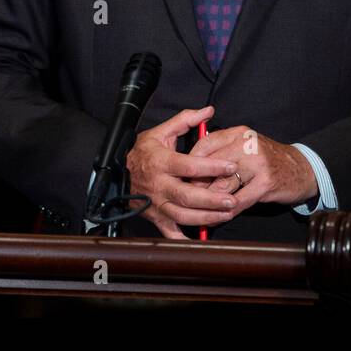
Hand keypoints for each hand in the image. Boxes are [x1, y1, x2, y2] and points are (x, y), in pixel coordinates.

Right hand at [123, 106, 238, 239]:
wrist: (118, 173)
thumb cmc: (143, 152)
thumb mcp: (161, 132)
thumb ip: (185, 120)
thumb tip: (208, 111)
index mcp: (162, 162)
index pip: (189, 166)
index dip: (211, 167)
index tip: (230, 166)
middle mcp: (159, 185)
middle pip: (187, 196)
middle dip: (211, 200)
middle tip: (232, 200)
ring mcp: (157, 203)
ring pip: (182, 216)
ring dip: (205, 218)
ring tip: (226, 214)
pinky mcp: (155, 217)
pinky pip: (170, 232)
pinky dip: (184, 239)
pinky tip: (201, 239)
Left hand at [189, 125, 318, 217]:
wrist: (301, 169)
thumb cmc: (267, 161)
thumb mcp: (245, 147)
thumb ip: (222, 150)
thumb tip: (191, 167)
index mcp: (238, 133)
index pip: (205, 144)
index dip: (191, 163)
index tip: (183, 177)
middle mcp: (247, 144)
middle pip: (211, 166)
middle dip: (197, 184)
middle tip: (187, 198)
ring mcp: (258, 163)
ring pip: (223, 185)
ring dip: (209, 202)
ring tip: (200, 212)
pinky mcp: (266, 183)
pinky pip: (239, 201)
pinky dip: (226, 212)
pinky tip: (219, 217)